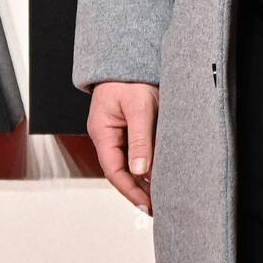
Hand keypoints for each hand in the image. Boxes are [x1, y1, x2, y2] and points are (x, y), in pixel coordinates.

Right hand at [87, 81, 158, 215]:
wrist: (132, 55)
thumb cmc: (131, 77)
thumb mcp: (139, 107)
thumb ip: (140, 139)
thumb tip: (141, 171)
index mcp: (102, 132)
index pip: (113, 170)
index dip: (129, 190)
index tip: (146, 204)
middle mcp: (108, 135)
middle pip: (120, 170)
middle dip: (137, 190)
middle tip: (155, 206)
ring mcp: (119, 131)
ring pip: (129, 162)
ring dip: (143, 179)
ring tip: (160, 195)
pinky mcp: (131, 126)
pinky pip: (137, 150)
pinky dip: (147, 163)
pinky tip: (159, 172)